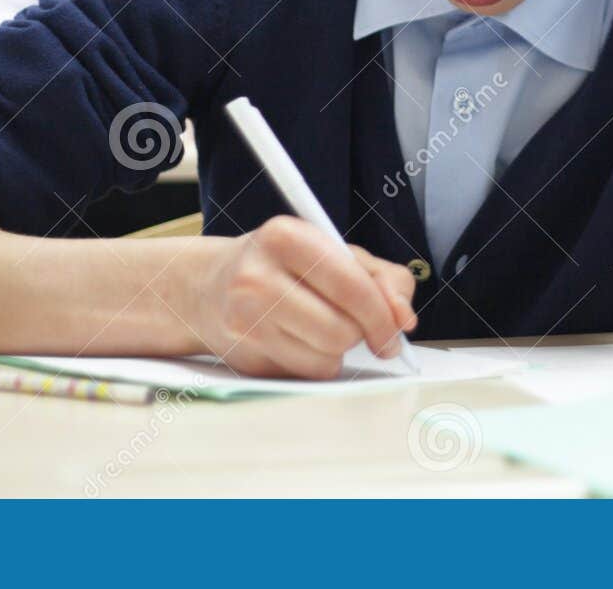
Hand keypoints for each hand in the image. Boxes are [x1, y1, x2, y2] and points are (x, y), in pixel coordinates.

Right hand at [190, 216, 417, 378]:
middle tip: (358, 327)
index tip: (397, 330)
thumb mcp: (334, 252)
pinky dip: (315, 363)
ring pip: (326, 358)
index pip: (351, 285)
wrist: (210, 286)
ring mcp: (245, 320)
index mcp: (286, 237)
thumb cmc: (283, 266)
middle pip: (340, 330)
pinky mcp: (244, 356)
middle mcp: (257, 277)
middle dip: (360, 333)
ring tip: (318, 326)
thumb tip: (403, 319)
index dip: (383, 314)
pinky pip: (306, 374)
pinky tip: (298, 340)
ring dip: (337, 350)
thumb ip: (382, 278)